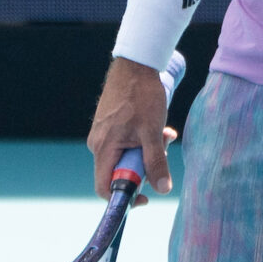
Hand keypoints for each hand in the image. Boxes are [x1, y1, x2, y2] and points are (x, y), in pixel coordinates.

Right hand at [87, 59, 176, 199]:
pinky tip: (159, 127)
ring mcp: (103, 133)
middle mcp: (97, 143)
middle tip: (164, 151)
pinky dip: (143, 140)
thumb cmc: (142, 96)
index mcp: (102, 148)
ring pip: (126, 155)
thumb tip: (163, 189)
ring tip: (166, 135)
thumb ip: (156, 162)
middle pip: (119, 171)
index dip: (125, 197)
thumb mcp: (153, 132)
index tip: (147, 196)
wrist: (136, 64)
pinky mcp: (110, 125)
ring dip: (148, 151)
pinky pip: (126, 142)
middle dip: (144, 167)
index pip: (105, 188)